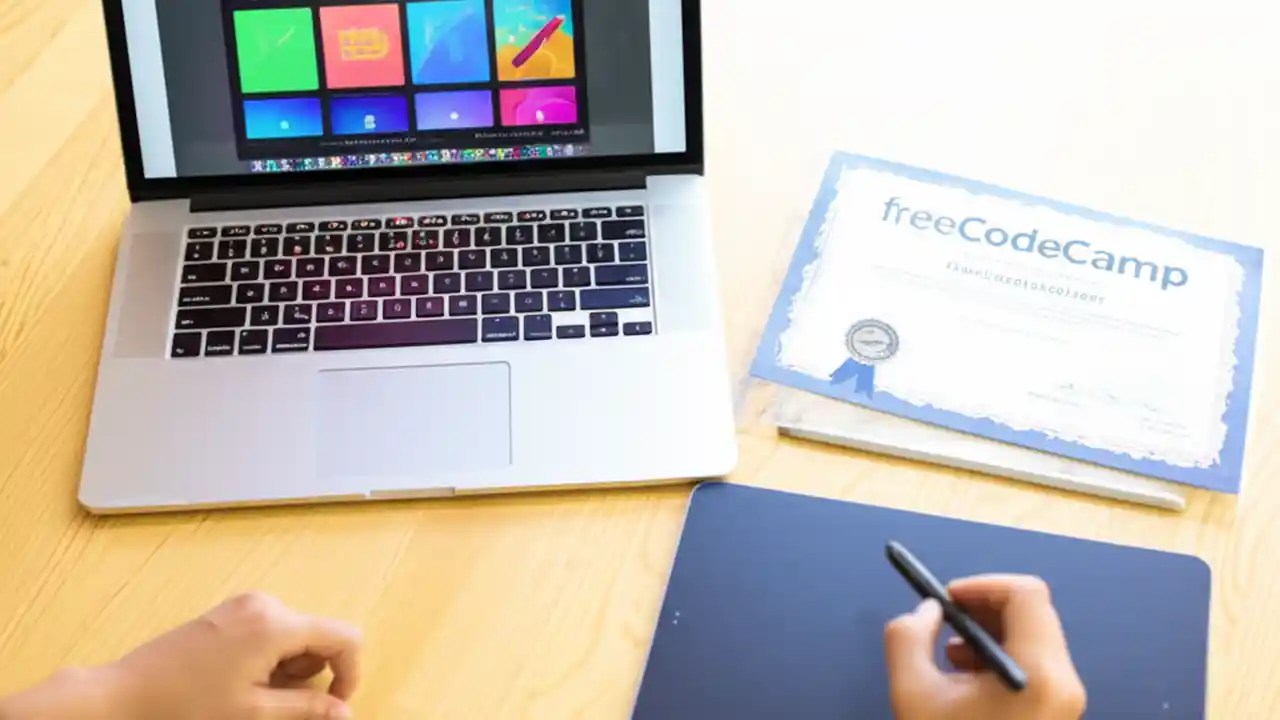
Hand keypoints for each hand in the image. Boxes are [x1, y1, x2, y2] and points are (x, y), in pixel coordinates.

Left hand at [0, 593, 362, 719]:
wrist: (124, 694)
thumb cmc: (182, 703)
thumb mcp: (253, 712)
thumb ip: (306, 709)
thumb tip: (343, 712)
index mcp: (275, 625)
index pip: (344, 638)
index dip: (350, 673)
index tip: (336, 705)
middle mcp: (265, 605)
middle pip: (319, 637)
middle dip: (310, 675)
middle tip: (277, 706)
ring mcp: (247, 606)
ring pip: (297, 637)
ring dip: (289, 670)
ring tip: (252, 695)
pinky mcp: (232, 613)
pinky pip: (273, 632)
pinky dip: (271, 659)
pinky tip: (241, 681)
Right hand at [883, 574, 1085, 719]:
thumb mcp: (912, 693)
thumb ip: (908, 636)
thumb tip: (927, 610)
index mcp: (1039, 672)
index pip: (1026, 594)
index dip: (982, 585)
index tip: (946, 598)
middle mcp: (1064, 682)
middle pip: (1033, 614)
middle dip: (983, 608)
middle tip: (943, 618)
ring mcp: (1065, 702)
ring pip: (1033, 640)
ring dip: (989, 633)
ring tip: (948, 655)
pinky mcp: (1058, 716)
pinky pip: (1034, 667)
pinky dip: (1000, 658)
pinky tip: (964, 681)